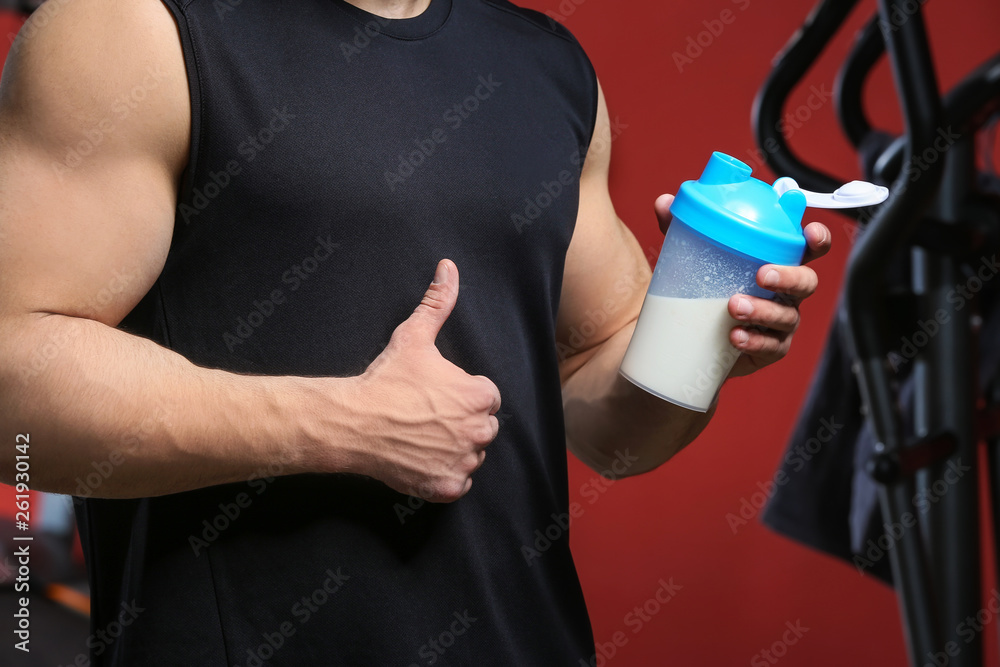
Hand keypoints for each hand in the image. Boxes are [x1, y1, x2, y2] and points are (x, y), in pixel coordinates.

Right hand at [352, 259, 500, 501]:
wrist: (354, 421)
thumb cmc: (386, 379)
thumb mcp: (413, 336)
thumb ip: (438, 303)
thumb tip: (448, 267)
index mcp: (479, 394)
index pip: (486, 396)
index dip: (462, 395)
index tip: (438, 396)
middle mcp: (478, 430)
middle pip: (482, 427)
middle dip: (462, 422)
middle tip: (428, 416)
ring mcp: (463, 461)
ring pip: (472, 455)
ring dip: (455, 448)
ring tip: (423, 437)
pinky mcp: (447, 486)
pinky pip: (459, 482)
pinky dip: (445, 475)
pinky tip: (423, 460)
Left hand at [653, 193, 832, 377]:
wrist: (690, 339)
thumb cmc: (705, 289)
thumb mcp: (691, 258)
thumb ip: (680, 230)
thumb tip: (664, 203)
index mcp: (776, 263)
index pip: (807, 248)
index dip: (817, 239)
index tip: (811, 232)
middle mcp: (786, 293)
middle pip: (806, 282)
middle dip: (789, 277)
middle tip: (762, 275)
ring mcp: (780, 323)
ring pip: (786, 316)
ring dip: (763, 310)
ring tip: (734, 307)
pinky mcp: (770, 349)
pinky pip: (771, 346)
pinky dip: (754, 341)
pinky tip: (735, 336)